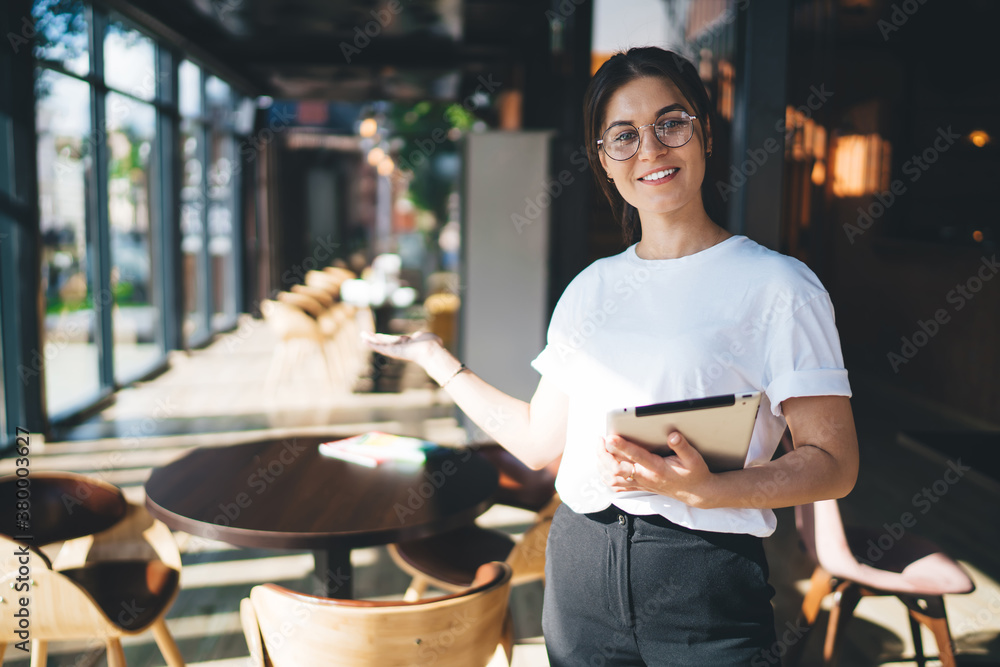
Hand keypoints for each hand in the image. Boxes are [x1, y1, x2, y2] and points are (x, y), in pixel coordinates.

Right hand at [361, 331, 442, 365]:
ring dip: (371, 340)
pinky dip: (373, 344)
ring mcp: (396, 350)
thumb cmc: (433, 344)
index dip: (385, 338)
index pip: (394, 340)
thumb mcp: (427, 338)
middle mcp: (400, 347)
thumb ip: (427, 338)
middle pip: (385, 341)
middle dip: (375, 339)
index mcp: (407, 343)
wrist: (431, 351)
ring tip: (361, 337)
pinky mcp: (393, 351)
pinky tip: (365, 341)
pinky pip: (381, 347)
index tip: (378, 336)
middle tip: (364, 336)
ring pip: (381, 344)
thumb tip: (436, 340)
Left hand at [596, 430, 715, 506]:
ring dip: (602, 464)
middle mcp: (646, 477)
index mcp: (658, 469)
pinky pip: (616, 486)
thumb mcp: (693, 458)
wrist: (695, 492)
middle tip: (601, 439)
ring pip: (613, 479)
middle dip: (605, 454)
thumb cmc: (693, 473)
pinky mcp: (638, 487)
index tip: (611, 437)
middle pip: (617, 469)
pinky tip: (602, 465)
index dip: (622, 447)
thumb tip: (672, 435)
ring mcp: (640, 483)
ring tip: (599, 448)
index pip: (636, 457)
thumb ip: (682, 446)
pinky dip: (605, 476)